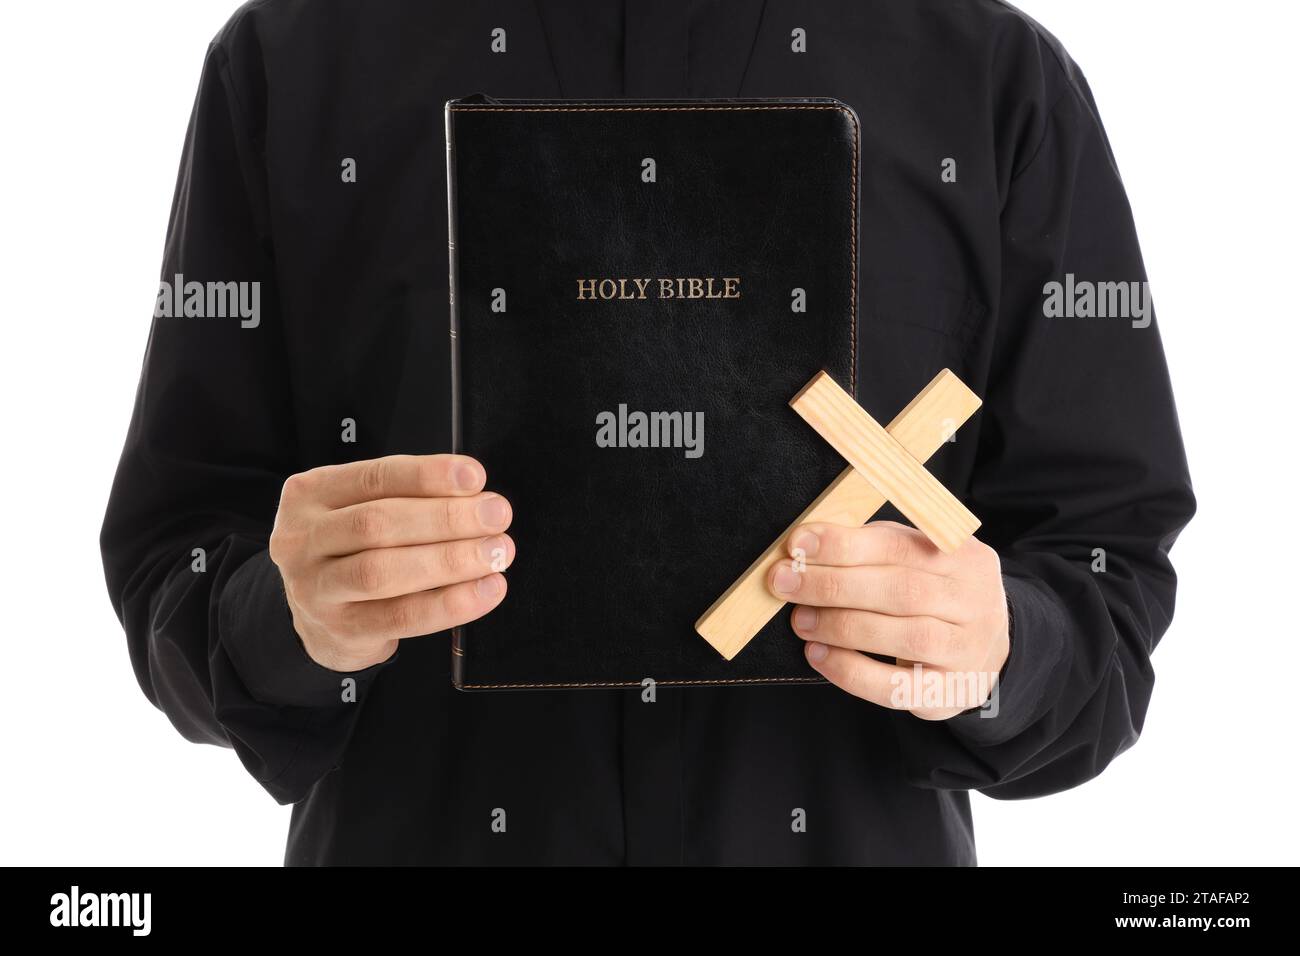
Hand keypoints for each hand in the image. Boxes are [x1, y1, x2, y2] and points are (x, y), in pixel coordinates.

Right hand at [268, 454, 512, 671]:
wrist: (318, 618)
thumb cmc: (352, 551)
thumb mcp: (362, 510)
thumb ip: (409, 498)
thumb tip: (474, 494)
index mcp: (311, 495)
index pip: (374, 477)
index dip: (427, 476)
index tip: (474, 477)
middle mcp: (302, 539)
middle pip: (378, 523)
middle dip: (446, 518)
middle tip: (496, 515)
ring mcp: (315, 588)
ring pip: (383, 571)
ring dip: (449, 560)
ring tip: (495, 552)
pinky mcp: (341, 630)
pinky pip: (401, 617)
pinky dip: (450, 604)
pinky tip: (484, 590)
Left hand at [768, 520, 1008, 718]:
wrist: (987, 652)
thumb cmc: (935, 596)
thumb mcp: (918, 559)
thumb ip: (874, 548)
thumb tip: (809, 546)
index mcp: (964, 556)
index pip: (900, 544)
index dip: (845, 544)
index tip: (798, 543)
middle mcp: (974, 601)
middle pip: (902, 590)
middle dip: (834, 585)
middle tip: (785, 583)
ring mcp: (967, 650)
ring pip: (904, 636)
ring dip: (842, 627)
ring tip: (801, 620)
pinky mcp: (950, 692)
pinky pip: (897, 685)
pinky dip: (851, 671)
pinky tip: (819, 656)